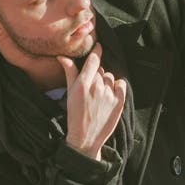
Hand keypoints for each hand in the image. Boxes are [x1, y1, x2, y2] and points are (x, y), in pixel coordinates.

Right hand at [57, 42, 126, 161]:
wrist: (86, 138)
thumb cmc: (75, 115)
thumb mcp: (70, 93)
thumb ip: (70, 73)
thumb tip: (63, 56)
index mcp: (83, 84)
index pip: (94, 60)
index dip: (97, 51)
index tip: (98, 46)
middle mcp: (97, 87)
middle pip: (100, 70)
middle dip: (96, 74)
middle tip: (91, 88)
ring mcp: (109, 94)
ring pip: (110, 77)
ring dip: (105, 82)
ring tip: (99, 95)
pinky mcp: (119, 101)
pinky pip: (121, 84)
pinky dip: (117, 86)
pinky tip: (110, 95)